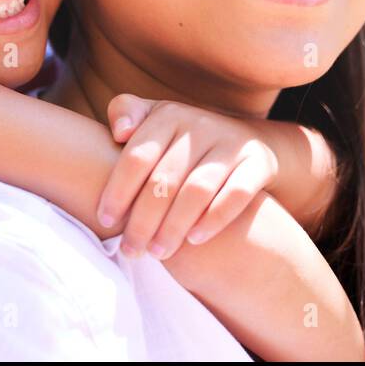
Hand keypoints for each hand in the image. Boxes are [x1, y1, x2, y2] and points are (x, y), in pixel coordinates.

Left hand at [98, 95, 279, 259]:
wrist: (242, 141)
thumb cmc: (179, 140)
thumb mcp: (153, 119)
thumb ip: (126, 113)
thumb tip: (120, 131)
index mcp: (168, 114)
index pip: (137, 156)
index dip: (118, 191)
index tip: (106, 222)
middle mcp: (200, 124)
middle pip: (164, 179)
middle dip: (143, 220)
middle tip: (131, 250)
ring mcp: (231, 142)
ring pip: (197, 189)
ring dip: (173, 225)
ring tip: (158, 252)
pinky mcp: (258, 162)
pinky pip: (237, 193)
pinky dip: (215, 218)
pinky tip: (194, 239)